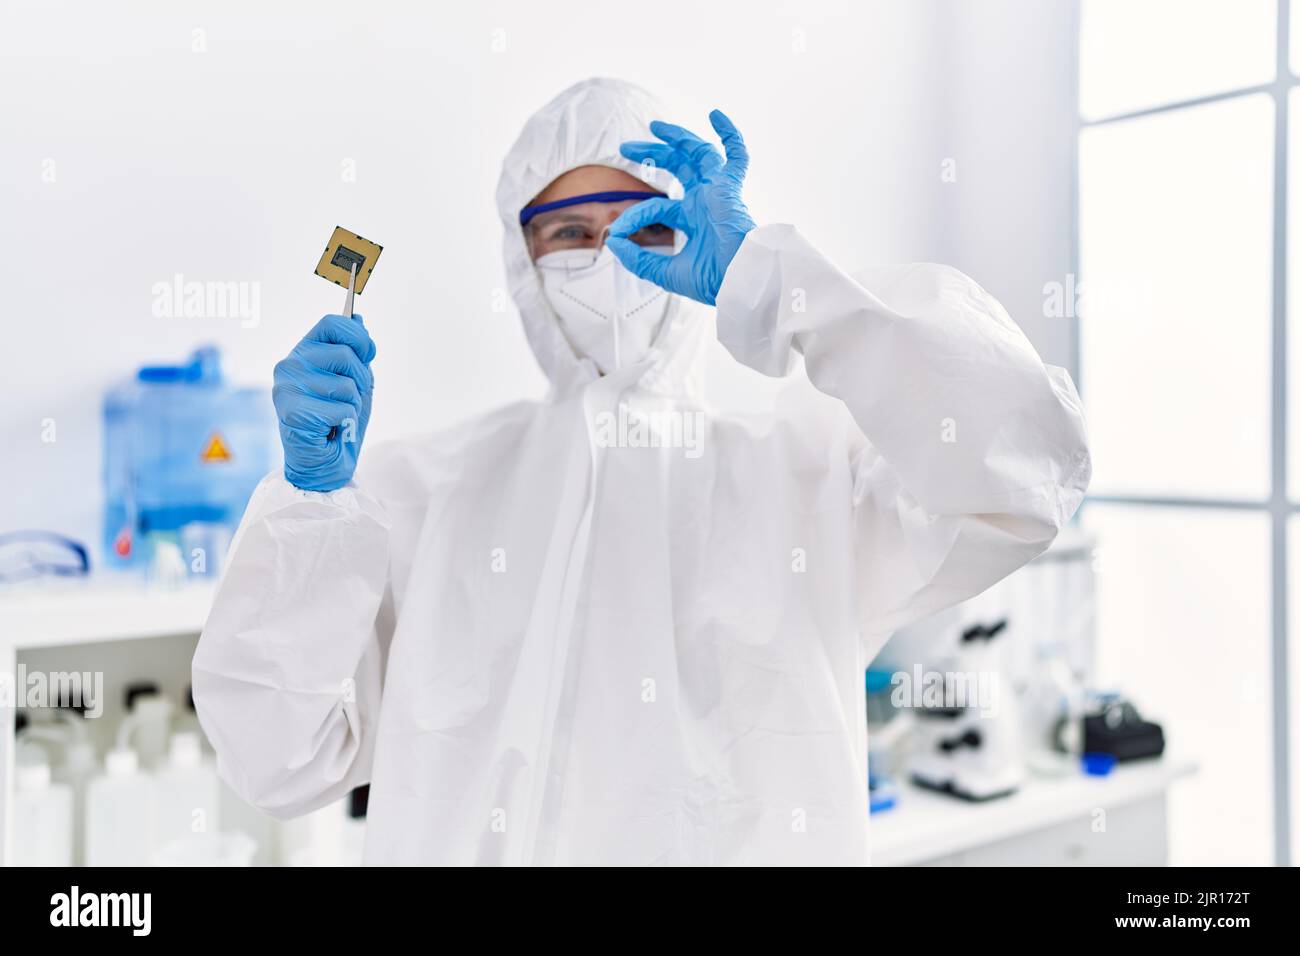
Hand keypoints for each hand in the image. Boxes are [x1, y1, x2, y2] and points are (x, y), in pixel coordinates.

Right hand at [273, 314, 375, 491]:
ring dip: (351, 407)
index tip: (368, 354)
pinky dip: (345, 425)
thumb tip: (359, 318)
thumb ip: (356, 353)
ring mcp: (287, 388)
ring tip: (336, 419)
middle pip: (345, 354)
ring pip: (346, 385)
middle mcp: (290, 365)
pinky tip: (329, 432)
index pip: (332, 323)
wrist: (325, 465)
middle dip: (359, 382)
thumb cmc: (339, 423)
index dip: (358, 337)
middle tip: (347, 402)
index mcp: (304, 352)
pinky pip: (341, 409)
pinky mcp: (291, 411)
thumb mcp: (355, 383)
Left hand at [606, 109, 755, 305]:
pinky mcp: (731, 187)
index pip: (657, 207)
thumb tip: (612, 241)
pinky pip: (737, 154)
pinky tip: (715, 114)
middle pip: (679, 168)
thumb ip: (638, 259)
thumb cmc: (710, 281)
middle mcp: (706, 202)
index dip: (633, 216)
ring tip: (655, 125)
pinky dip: (730, 133)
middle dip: (653, 154)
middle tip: (626, 147)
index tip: (616, 233)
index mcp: (693, 220)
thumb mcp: (664, 271)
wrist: (738, 282)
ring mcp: (719, 192)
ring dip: (678, 137)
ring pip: (700, 153)